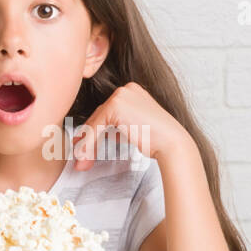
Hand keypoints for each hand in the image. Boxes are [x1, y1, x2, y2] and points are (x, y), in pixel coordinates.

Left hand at [70, 83, 192, 170]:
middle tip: (79, 153)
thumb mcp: (133, 128)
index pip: (107, 110)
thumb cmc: (158, 139)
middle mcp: (126, 89)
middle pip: (99, 115)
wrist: (171, 143)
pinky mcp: (116, 105)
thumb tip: (91, 137)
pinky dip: (89, 143)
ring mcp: (121, 95)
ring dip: (87, 144)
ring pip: (96, 122)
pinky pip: (96, 127)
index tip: (81, 141)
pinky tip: (85, 157)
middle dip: (88, 137)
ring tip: (82, 161)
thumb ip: (116, 127)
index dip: (93, 128)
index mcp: (132, 91)